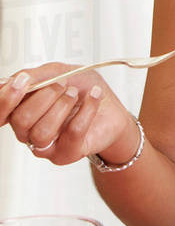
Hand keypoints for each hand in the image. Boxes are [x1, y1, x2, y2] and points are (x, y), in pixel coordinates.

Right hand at [0, 63, 137, 165]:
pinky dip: (86, 110)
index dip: (5, 99)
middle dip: (45, 96)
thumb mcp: (59, 72)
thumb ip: (35, 76)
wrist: (111, 108)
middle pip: (21, 120)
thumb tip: (10, 80)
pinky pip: (72, 133)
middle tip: (63, 84)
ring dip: (63, 106)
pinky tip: (93, 97)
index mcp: (20, 111)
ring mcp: (45, 146)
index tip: (22, 81)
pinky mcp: (66, 153)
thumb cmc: (82, 90)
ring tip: (76, 93)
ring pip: (42, 131)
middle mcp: (27, 131)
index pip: (0, 114)